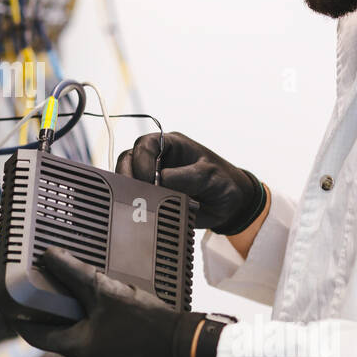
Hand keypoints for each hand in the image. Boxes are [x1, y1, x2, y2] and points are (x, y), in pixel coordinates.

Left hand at [13, 247, 201, 356]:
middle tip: (55, 294)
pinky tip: (107, 318)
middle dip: (57, 316)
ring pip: (80, 343)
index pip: (35, 336)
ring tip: (85, 301)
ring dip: (79, 324)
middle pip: (59, 338)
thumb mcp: (106, 291)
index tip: (14, 306)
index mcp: (76, 352)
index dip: (22, 319)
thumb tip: (50, 256)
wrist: (185, 346)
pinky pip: (98, 350)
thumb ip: (74, 273)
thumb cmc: (147, 322)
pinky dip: (96, 334)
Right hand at [116, 131, 266, 234]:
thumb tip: (160, 181)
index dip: (142, 161)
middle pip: (128, 160)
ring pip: (126, 178)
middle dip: (129, 176)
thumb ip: (186, 177)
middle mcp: (157, 158)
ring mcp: (151, 177)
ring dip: (129, 191)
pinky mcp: (151, 195)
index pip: (146, 145)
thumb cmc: (222, 182)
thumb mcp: (209, 176)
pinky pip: (134, 196)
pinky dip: (133, 204)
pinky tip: (139, 212)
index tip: (149, 180)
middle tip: (136, 194)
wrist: (230, 204)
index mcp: (171, 144)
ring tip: (138, 205)